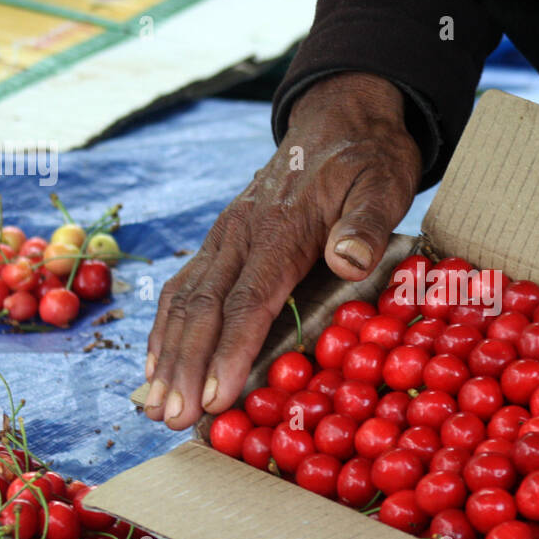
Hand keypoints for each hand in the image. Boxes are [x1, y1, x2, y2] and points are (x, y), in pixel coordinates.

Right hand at [144, 72, 420, 429]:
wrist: (340, 119)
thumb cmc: (367, 160)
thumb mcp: (384, 184)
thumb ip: (368, 221)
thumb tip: (349, 258)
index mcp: (279, 227)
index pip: (249, 298)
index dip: (230, 351)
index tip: (217, 397)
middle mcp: (239, 233)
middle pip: (203, 306)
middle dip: (185, 367)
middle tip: (172, 420)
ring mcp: (224, 236)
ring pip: (183, 299)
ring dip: (166, 356)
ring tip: (154, 407)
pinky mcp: (221, 242)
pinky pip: (183, 288)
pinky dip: (165, 331)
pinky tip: (156, 368)